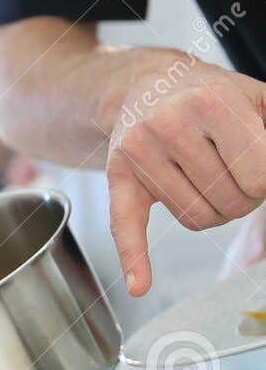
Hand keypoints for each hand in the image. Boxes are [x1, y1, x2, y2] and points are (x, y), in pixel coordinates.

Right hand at [105, 61, 265, 295]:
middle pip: (228, 202)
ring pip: (196, 219)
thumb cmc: (211, 96)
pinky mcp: (118, 176)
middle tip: (233, 173)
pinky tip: (140, 285)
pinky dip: (134, 259)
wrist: (146, 84)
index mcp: (211, 101)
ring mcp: (140, 151)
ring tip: (207, 181)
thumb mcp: (258, 97)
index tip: (258, 166)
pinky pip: (125, 225)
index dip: (265, 182)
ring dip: (212, 212)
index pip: (258, 177)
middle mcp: (170, 124)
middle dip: (242, 197)